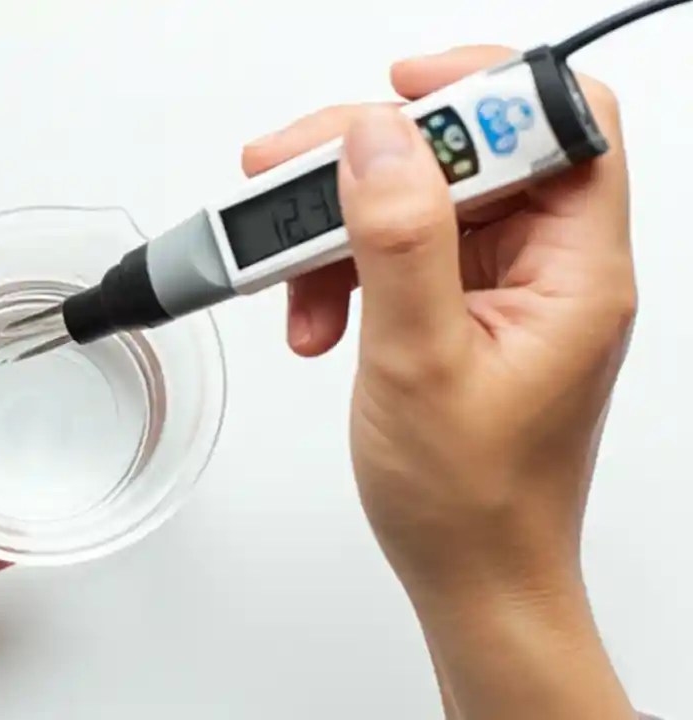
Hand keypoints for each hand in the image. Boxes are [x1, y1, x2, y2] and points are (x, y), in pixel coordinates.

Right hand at [244, 47, 635, 716]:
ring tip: (289, 275)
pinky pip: (401, 252)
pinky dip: (345, 270)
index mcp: (577, 272)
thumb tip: (375, 140)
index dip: (484, 86)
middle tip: (287, 172)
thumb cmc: (470, 499)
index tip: (395, 93)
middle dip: (369, 160)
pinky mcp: (466, 309)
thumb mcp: (418, 364)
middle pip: (469, 153)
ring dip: (342, 227)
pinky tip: (314, 317)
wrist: (470, 573)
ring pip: (421, 202)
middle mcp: (552, 268)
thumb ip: (400, 242)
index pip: (562, 124)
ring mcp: (507, 289)